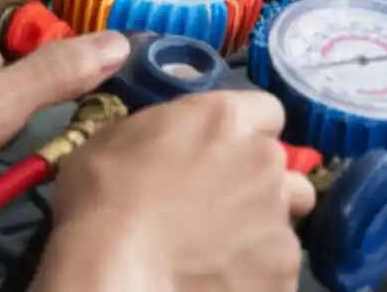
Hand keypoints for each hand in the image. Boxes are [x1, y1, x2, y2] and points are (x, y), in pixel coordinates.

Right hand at [35, 91, 316, 291]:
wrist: (114, 272)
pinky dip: (254, 271)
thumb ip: (165, 124)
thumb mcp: (116, 136)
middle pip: (282, 168)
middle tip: (218, 204)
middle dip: (258, 181)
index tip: (222, 150)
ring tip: (215, 248)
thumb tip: (179, 114)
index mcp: (226, 120)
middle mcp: (264, 164)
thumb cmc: (102, 198)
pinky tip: (216, 277)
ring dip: (258, 227)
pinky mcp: (284, 274)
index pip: (266, 110)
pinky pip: (275, 268)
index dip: (245, 131)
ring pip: (283, 220)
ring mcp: (280, 222)